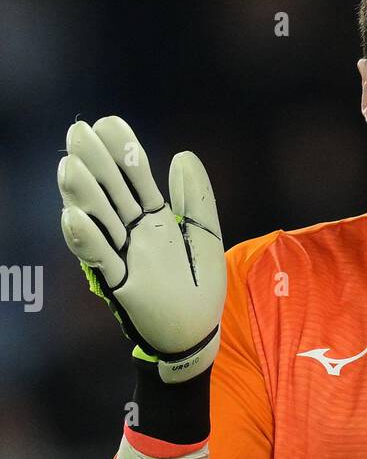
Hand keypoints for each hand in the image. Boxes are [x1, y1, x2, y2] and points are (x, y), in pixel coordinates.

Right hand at [58, 115, 225, 382]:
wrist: (197, 335)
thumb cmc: (200, 289)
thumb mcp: (205, 238)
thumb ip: (196, 200)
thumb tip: (183, 155)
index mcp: (154, 219)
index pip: (134, 178)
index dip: (122, 152)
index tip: (108, 123)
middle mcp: (134, 233)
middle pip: (110, 192)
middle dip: (95, 163)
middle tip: (77, 132)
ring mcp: (124, 256)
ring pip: (99, 221)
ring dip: (83, 196)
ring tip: (70, 168)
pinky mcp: (121, 284)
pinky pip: (99, 260)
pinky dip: (85, 240)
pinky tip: (73, 218)